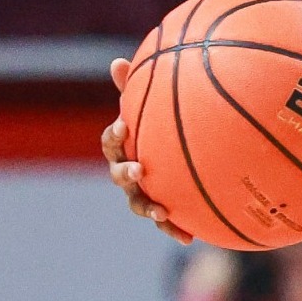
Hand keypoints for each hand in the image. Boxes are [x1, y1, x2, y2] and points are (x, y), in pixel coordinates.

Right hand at [101, 77, 195, 245]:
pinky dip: (174, 230)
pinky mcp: (162, 210)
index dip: (114, 134)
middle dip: (126, 174)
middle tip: (139, 169)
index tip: (124, 125)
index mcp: (125, 147)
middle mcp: (128, 172)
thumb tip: (117, 61)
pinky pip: (165, 223)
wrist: (182, 157)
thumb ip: (137, 87)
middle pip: (118, 176)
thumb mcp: (151, 106)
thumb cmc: (162, 125)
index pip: (111, 141)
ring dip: (147, 208)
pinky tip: (190, 239)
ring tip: (161, 210)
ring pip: (138, 204)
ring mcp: (142, 193)